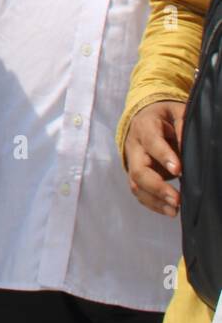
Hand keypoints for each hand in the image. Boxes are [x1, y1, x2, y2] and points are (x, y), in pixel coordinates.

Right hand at [125, 100, 186, 215]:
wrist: (144, 118)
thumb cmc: (164, 116)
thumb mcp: (176, 112)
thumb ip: (183, 125)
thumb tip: (189, 145)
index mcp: (144, 127)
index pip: (151, 143)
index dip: (163, 156)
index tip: (178, 170)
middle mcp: (134, 146)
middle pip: (139, 170)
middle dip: (157, 187)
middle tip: (177, 200)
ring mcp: (132, 162)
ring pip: (137, 184)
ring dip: (155, 200)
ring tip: (173, 211)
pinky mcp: (135, 174)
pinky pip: (139, 191)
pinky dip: (152, 204)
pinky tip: (167, 210)